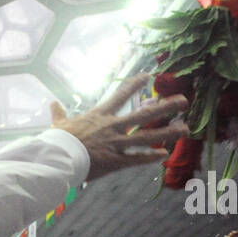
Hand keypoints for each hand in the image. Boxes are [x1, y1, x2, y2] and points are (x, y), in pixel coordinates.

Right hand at [50, 74, 187, 180]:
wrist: (58, 157)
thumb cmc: (57, 141)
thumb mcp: (58, 125)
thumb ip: (59, 114)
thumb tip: (52, 103)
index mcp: (100, 115)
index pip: (121, 95)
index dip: (135, 84)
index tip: (149, 75)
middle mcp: (113, 126)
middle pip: (144, 114)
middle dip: (166, 107)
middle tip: (184, 101)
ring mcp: (116, 143)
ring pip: (147, 136)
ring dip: (168, 133)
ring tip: (186, 129)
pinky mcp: (115, 161)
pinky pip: (136, 158)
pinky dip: (149, 157)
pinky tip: (163, 155)